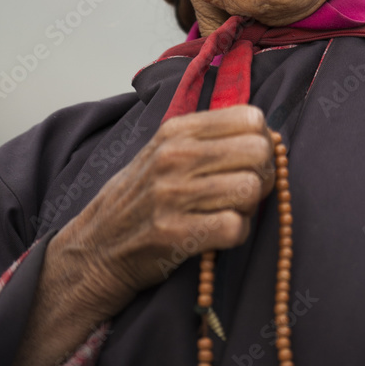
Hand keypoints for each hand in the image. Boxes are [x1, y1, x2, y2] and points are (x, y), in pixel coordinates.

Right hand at [12, 104, 274, 365]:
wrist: (96, 247)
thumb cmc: (141, 196)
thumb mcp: (165, 149)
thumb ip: (210, 137)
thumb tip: (268, 134)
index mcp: (178, 129)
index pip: (251, 118)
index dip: (262, 141)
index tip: (250, 160)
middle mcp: (175, 155)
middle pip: (258, 152)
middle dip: (264, 174)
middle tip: (247, 190)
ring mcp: (173, 194)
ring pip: (251, 189)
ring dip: (250, 207)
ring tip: (230, 211)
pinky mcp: (175, 234)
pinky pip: (236, 227)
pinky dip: (236, 234)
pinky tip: (219, 234)